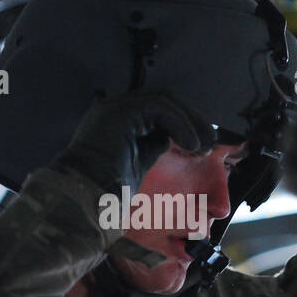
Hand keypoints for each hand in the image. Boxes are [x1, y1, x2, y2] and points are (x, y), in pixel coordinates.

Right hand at [53, 91, 215, 194]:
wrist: (87, 196)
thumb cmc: (107, 188)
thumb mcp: (138, 162)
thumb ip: (152, 145)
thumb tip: (170, 138)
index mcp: (117, 119)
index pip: (156, 108)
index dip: (182, 121)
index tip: (201, 142)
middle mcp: (115, 108)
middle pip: (163, 99)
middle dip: (191, 118)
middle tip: (210, 140)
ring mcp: (117, 107)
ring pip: (164, 100)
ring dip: (190, 121)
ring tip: (203, 145)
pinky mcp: (123, 111)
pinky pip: (161, 108)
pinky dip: (180, 124)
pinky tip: (190, 144)